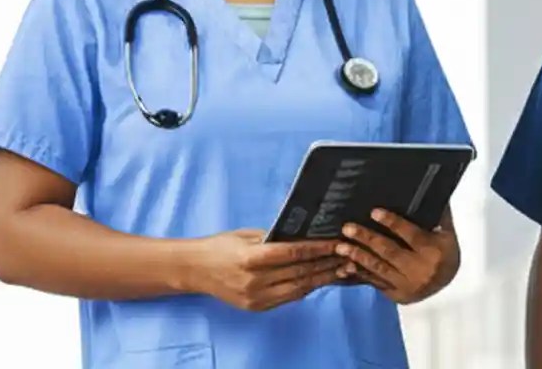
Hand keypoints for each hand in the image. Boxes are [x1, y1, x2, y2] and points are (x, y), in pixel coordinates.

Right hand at [187, 229, 346, 311]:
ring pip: (298, 289)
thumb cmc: (220, 246)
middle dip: (326, 264)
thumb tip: (303, 235)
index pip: (292, 253)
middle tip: (347, 256)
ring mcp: (256, 297)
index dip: (317, 248)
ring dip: (321, 279)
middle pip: (299, 272)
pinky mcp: (256, 307)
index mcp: (250, 258)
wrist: (195, 269)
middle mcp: (254, 281)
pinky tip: (318, 280)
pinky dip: (305, 289)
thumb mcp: (245, 234)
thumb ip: (272, 237)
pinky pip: (287, 298)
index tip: (335, 243)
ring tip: (340, 270)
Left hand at [334, 208, 459, 304]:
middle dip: (367, 239)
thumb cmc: (445, 250)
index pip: (411, 235)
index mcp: (434, 251)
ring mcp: (407, 285)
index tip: (373, 212)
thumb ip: (436, 212)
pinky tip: (345, 266)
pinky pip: (375, 283)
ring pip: (379, 269)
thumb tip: (428, 186)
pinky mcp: (397, 295)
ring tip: (340, 247)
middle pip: (390, 252)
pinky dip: (360, 275)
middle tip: (347, 228)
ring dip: (358, 257)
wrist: (448, 284)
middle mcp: (420, 270)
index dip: (392, 223)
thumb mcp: (446, 232)